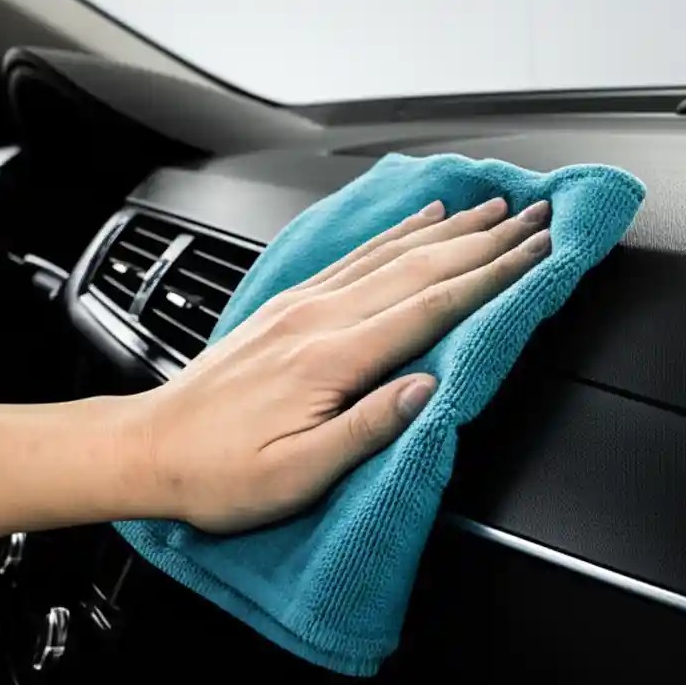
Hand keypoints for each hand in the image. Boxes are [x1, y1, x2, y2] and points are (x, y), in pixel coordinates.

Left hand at [118, 197, 550, 532]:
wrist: (147, 449)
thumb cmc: (219, 472)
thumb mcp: (296, 475)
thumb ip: (367, 428)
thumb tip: (429, 389)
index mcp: (331, 358)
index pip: (431, 306)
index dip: (492, 278)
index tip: (536, 255)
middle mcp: (320, 317)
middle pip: (421, 266)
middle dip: (487, 240)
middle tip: (537, 219)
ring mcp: (303, 305)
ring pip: (392, 253)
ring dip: (451, 228)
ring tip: (494, 209)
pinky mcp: (289, 305)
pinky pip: (355, 255)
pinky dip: (396, 232)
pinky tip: (419, 218)